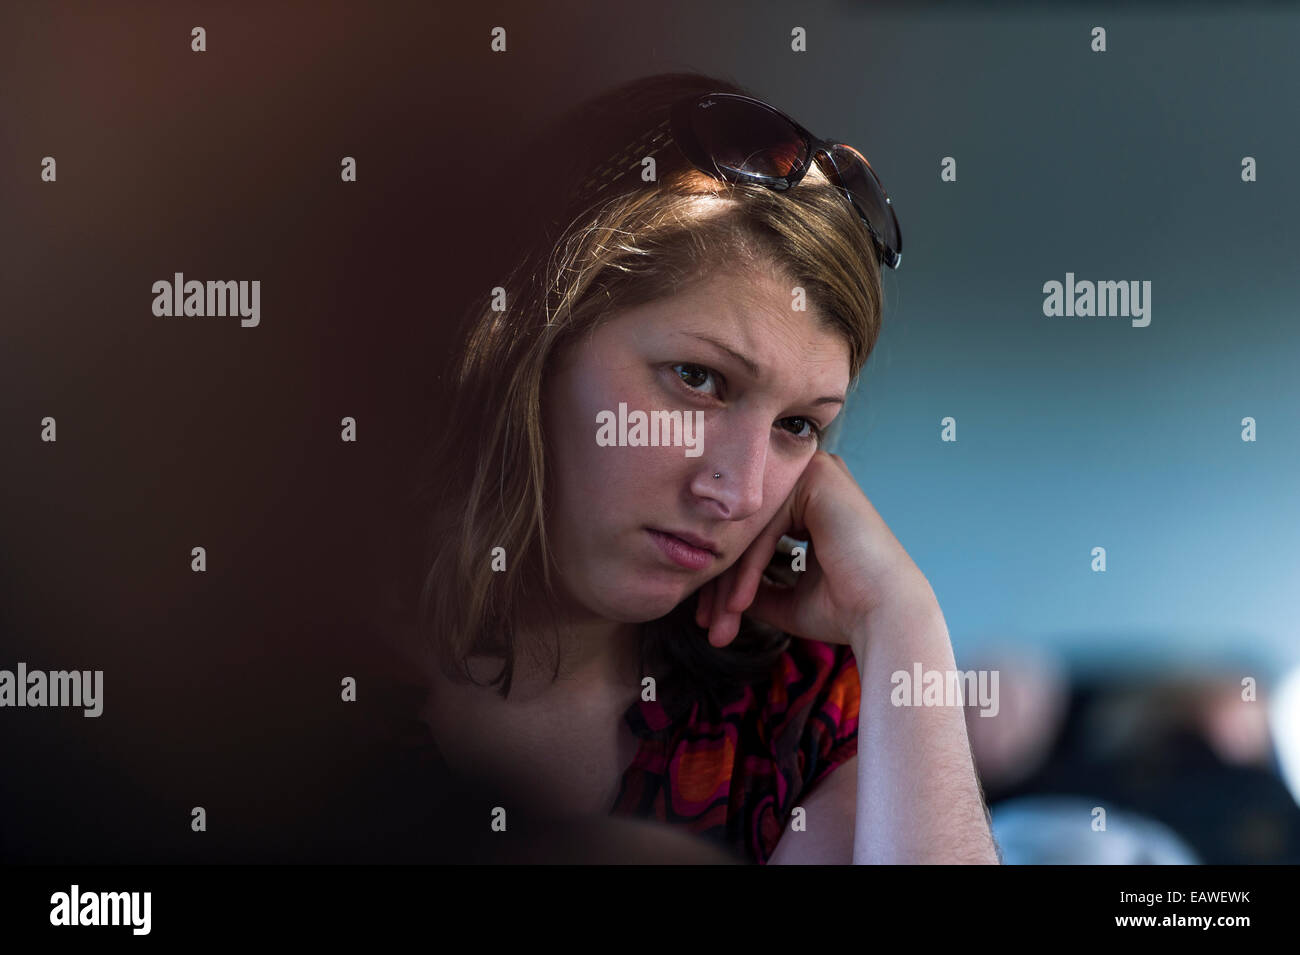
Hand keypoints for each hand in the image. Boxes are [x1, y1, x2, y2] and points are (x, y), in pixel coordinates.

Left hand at [694, 450, 935, 651]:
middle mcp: (814, 482)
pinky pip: (766, 526)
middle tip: (708, 626)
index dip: (728, 580)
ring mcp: (817, 473)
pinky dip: (749, 568)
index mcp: (811, 504)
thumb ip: (754, 588)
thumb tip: (717, 595)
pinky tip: (740, 603)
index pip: (754, 538)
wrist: (886, 617)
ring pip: (752, 531)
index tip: (709, 620)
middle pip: (749, 532)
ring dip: (730, 582)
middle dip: (723, 583)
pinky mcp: (818, 478)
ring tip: (720, 623)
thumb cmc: (845, 611)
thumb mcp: (786, 598)